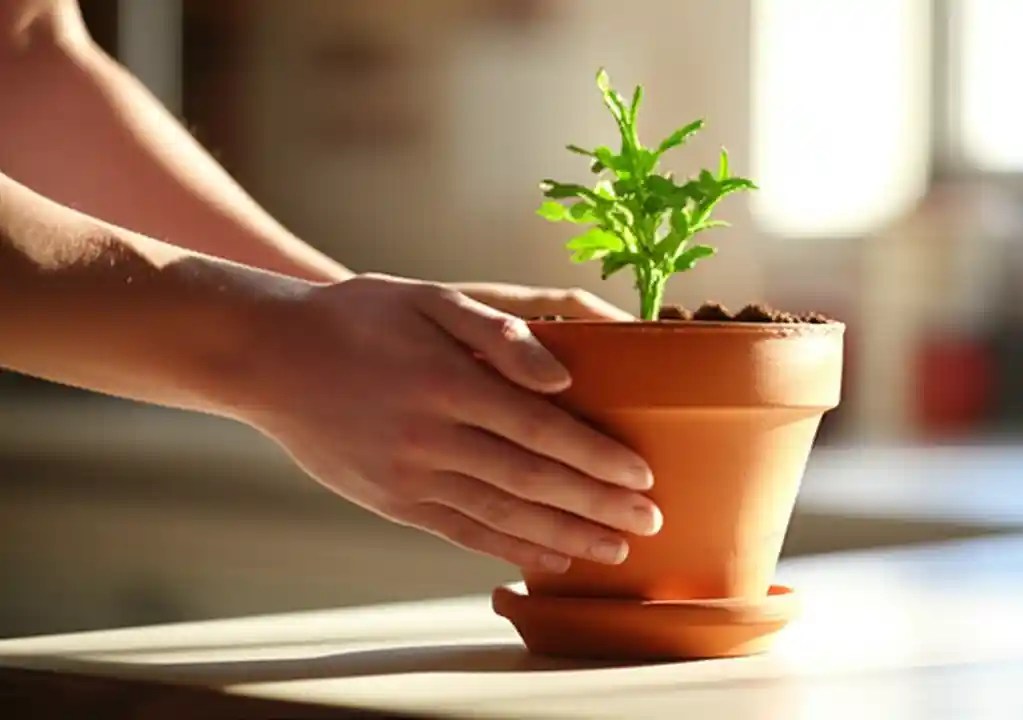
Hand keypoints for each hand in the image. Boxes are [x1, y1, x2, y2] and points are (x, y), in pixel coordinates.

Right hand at [238, 274, 659, 572]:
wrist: (271, 357)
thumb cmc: (360, 316)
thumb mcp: (431, 298)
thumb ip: (500, 331)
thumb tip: (561, 377)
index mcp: (448, 382)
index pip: (541, 429)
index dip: (595, 458)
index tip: (642, 476)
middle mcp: (431, 437)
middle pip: (532, 481)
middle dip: (597, 505)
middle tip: (649, 521)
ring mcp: (409, 476)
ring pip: (502, 515)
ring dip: (565, 536)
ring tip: (615, 550)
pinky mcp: (392, 500)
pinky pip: (461, 532)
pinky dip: (509, 548)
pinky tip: (548, 558)